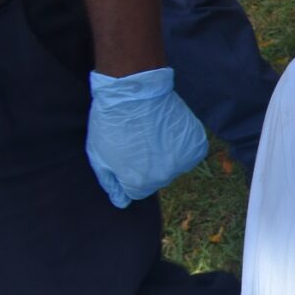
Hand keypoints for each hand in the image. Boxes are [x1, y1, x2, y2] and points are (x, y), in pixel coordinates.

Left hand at [86, 68, 207, 207]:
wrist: (134, 91)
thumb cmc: (111, 122)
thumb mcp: (98, 155)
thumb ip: (110, 182)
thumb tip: (121, 203)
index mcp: (138, 183)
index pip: (136, 191)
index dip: (128, 172)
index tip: (125, 153)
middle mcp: (163, 177)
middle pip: (156, 179)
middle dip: (147, 165)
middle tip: (139, 140)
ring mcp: (183, 161)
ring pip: (174, 166)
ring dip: (166, 154)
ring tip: (153, 133)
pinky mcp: (196, 144)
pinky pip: (190, 153)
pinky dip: (181, 144)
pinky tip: (168, 130)